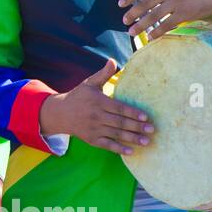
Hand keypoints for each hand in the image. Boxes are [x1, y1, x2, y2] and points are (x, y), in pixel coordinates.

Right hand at [38, 60, 153, 155]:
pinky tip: (130, 151)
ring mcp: (93, 129)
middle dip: (137, 127)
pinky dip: (118, 149)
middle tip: (151, 130)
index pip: (118, 108)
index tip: (146, 116)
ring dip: (132, 138)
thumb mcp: (90, 83)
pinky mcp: (91, 139)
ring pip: (115, 134)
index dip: (132, 113)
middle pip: (119, 122)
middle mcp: (96, 116)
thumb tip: (113, 60)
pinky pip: (107, 145)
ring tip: (146, 141)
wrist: (60, 114)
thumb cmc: (78, 97)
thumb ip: (103, 74)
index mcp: (98, 101)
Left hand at [119, 0, 211, 40]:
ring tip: (132, 32)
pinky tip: (149, 37)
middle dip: (133, 13)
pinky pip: (167, 25)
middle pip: (146, 3)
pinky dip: (157, 32)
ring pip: (154, 16)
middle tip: (124, 21)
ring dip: (141, 25)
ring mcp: (177, 2)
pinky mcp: (186, 14)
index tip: (120, 4)